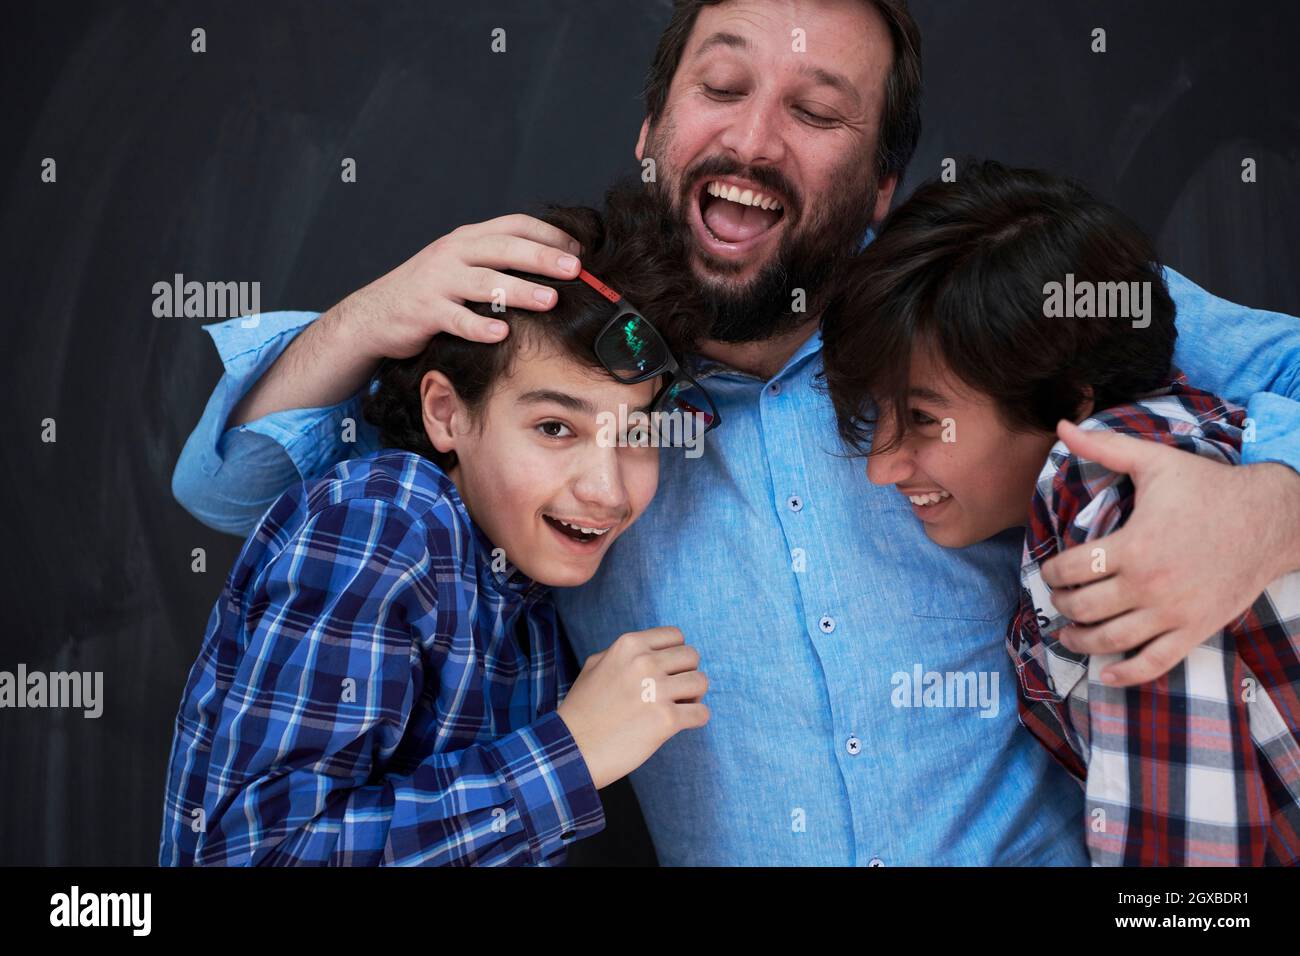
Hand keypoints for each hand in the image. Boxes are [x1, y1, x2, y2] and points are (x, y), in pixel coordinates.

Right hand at [340, 214, 583, 359]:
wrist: (375, 314)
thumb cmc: (430, 292)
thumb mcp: (462, 266)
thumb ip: (497, 263)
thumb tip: (552, 269)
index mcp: (468, 238)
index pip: (514, 225)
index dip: (549, 235)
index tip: (579, 250)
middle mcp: (454, 253)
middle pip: (504, 249)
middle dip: (543, 257)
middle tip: (575, 269)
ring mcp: (438, 281)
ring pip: (485, 283)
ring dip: (520, 290)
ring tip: (550, 300)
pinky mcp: (425, 311)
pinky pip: (456, 319)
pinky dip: (479, 326)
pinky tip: (501, 333)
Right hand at [556, 626, 709, 789]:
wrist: (572, 749)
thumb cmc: (582, 710)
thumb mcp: (595, 666)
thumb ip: (625, 654)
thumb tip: (655, 651)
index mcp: (628, 645)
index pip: (676, 635)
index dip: (675, 654)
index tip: (667, 671)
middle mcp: (644, 663)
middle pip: (692, 656)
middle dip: (686, 673)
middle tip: (674, 692)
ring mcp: (657, 691)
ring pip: (701, 682)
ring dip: (694, 696)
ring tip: (678, 707)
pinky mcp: (666, 720)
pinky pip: (702, 713)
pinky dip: (696, 719)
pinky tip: (680, 725)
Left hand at [1041, 419, 1299, 686]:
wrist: (1271, 518)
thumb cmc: (1208, 488)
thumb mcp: (1155, 461)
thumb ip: (1105, 447)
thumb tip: (1062, 425)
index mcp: (1133, 545)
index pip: (1071, 569)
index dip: (1051, 572)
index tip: (1050, 570)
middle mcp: (1149, 584)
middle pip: (1084, 608)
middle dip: (1061, 605)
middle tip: (1058, 598)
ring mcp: (1173, 612)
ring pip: (1110, 640)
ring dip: (1080, 640)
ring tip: (1069, 633)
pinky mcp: (1195, 630)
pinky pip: (1154, 664)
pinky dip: (1125, 674)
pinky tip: (1106, 673)